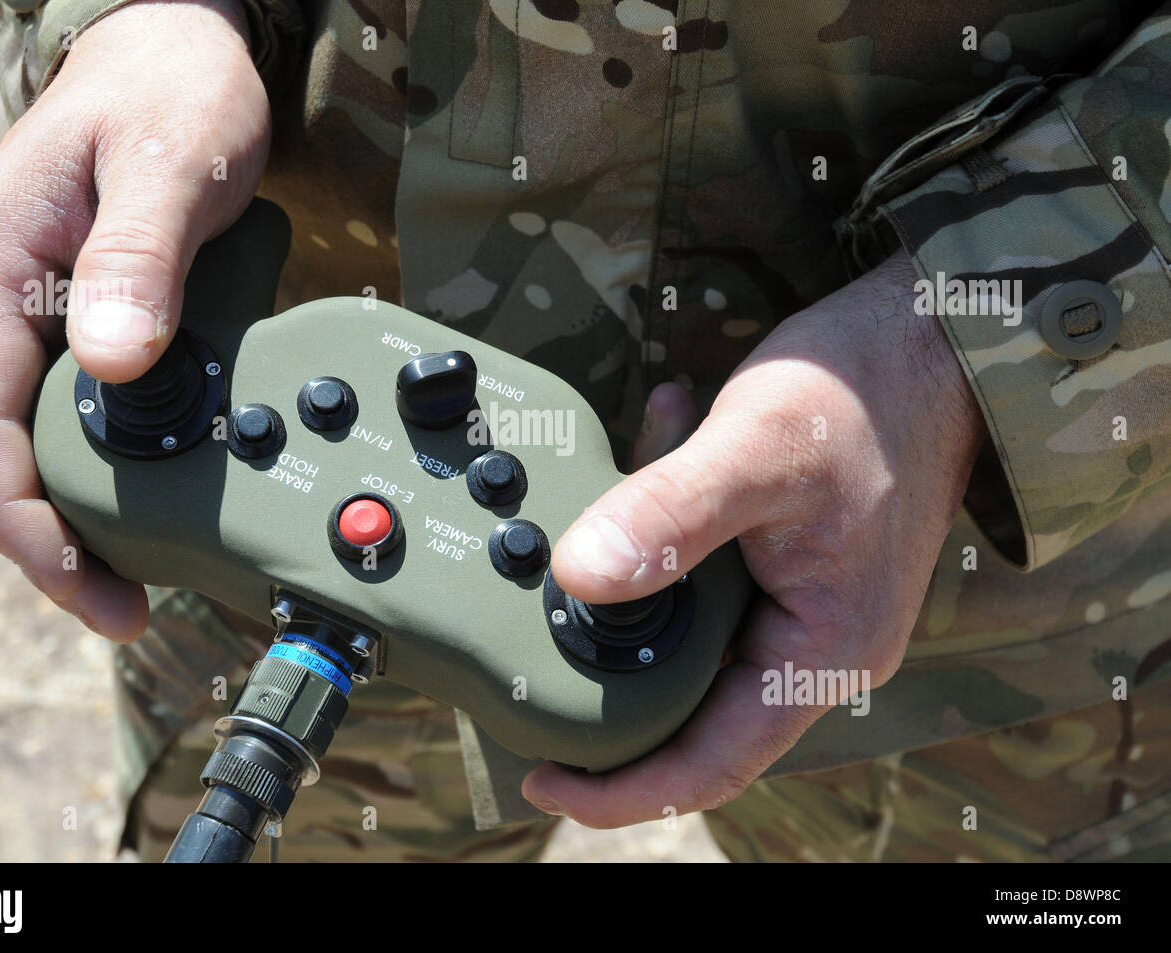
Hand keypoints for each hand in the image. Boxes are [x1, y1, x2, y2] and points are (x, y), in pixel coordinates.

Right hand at [0, 0, 268, 640]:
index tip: (78, 584)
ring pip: (39, 435)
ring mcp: (39, 308)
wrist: (184, 50)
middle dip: (49, 537)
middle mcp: (1, 297)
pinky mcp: (83, 312)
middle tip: (120, 604)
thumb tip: (113, 365)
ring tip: (135, 573)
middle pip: (3, 449)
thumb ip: (138, 260)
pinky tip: (150, 496)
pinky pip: (78, 404)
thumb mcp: (167, 165)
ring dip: (78, 509)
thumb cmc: (172, 91)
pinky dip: (108, 461)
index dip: (20, 519)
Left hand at [523, 252, 987, 825]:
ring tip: (593, 507)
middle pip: (691, 709)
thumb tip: (580, 578)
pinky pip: (700, 573)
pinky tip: (650, 449)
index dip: (626, 789)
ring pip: (687, 633)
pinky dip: (662, 530)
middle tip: (532, 647)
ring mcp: (798, 604)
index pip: (714, 761)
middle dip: (609, 679)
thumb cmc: (865, 394)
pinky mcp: (781, 562)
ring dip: (633, 582)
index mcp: (824, 650)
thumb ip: (668, 517)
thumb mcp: (755, 449)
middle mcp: (814, 643)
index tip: (548, 784)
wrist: (924, 339)